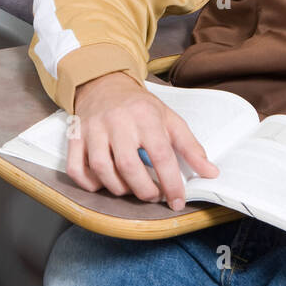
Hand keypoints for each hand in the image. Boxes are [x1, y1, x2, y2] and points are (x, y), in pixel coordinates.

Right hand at [68, 71, 218, 209]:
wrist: (104, 84)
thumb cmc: (139, 107)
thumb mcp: (169, 119)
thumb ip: (190, 147)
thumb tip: (210, 172)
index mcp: (145, 116)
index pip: (160, 154)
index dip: (171, 182)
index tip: (177, 201)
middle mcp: (117, 121)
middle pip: (128, 165)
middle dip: (144, 190)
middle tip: (153, 195)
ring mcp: (93, 129)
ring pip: (101, 169)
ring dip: (118, 188)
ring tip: (131, 188)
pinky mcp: (75, 137)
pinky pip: (76, 168)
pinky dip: (89, 184)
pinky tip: (104, 183)